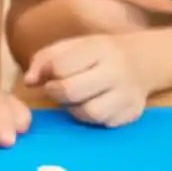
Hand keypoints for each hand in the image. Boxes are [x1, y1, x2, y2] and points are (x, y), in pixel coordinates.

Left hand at [23, 33, 150, 126]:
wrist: (143, 61)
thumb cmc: (98, 54)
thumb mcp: (72, 46)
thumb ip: (45, 59)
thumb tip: (29, 82)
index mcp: (98, 48)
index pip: (61, 65)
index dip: (48, 73)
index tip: (49, 74)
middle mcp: (116, 71)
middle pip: (72, 91)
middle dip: (56, 93)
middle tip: (56, 89)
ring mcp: (127, 94)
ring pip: (89, 112)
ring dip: (74, 109)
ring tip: (74, 99)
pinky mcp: (132, 113)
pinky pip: (103, 123)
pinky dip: (91, 118)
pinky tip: (91, 104)